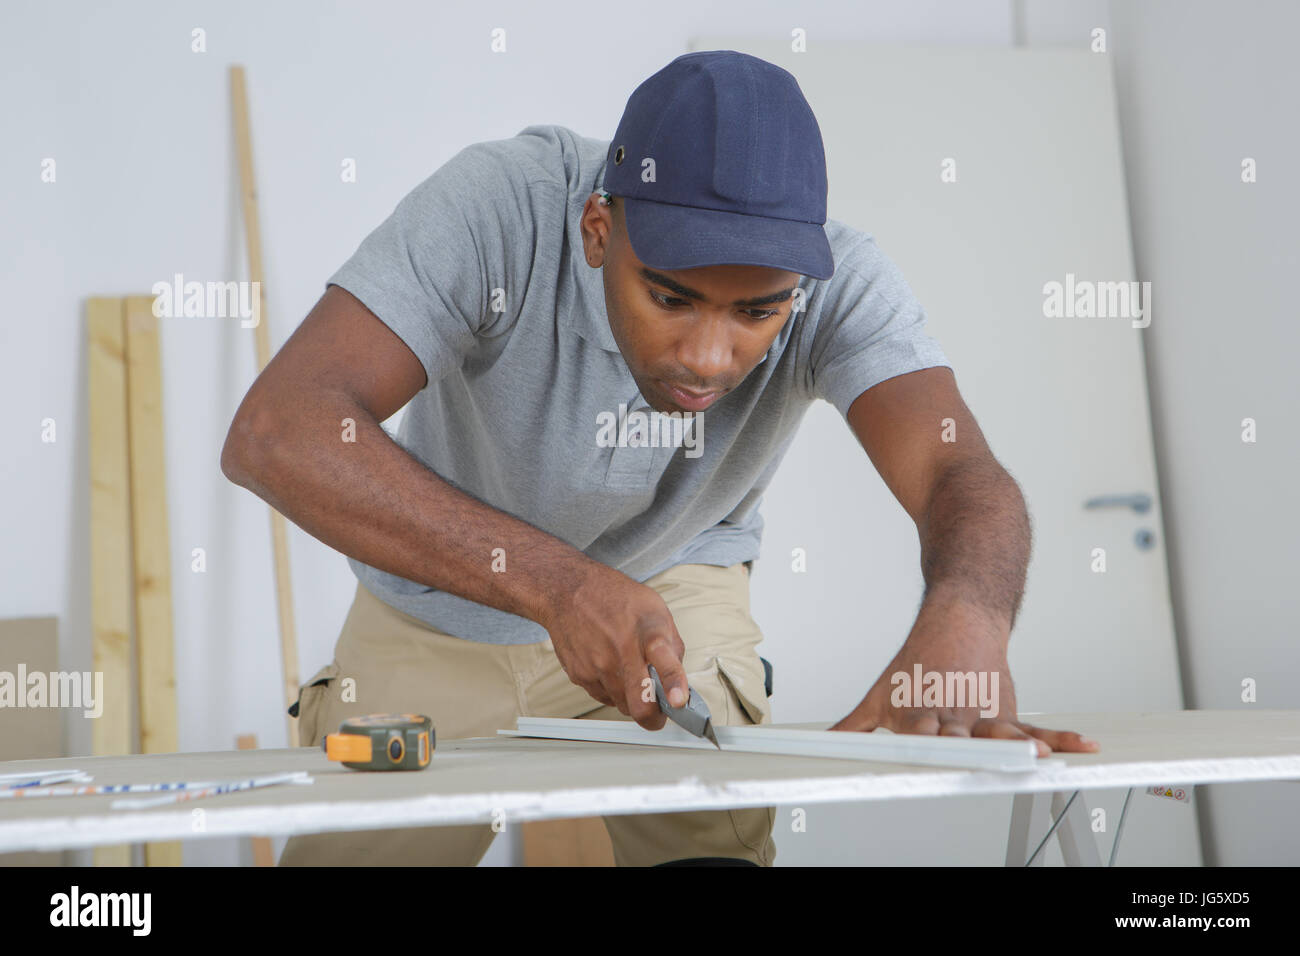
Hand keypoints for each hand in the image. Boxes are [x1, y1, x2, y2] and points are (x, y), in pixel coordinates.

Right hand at [537, 562, 688, 730]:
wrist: (569, 590)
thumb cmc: (615, 598)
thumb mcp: (655, 610)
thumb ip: (672, 646)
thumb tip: (680, 679)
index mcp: (647, 632)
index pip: (664, 661)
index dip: (673, 684)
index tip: (678, 701)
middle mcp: (621, 651)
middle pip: (639, 702)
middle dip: (653, 717)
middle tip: (659, 714)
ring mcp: (597, 665)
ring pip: (622, 705)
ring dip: (631, 699)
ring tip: (629, 673)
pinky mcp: (579, 675)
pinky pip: (603, 698)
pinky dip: (611, 690)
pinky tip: (609, 667)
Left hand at [829, 600, 1098, 756]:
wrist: (961, 615)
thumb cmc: (920, 661)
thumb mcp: (881, 692)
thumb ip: (857, 725)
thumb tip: (826, 743)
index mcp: (919, 711)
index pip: (917, 734)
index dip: (920, 743)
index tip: (924, 752)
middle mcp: (952, 713)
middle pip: (958, 737)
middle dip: (966, 749)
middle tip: (977, 757)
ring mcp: (982, 712)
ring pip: (1000, 733)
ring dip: (1017, 744)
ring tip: (1035, 753)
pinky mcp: (1007, 711)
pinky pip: (1037, 729)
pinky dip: (1059, 738)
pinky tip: (1082, 747)